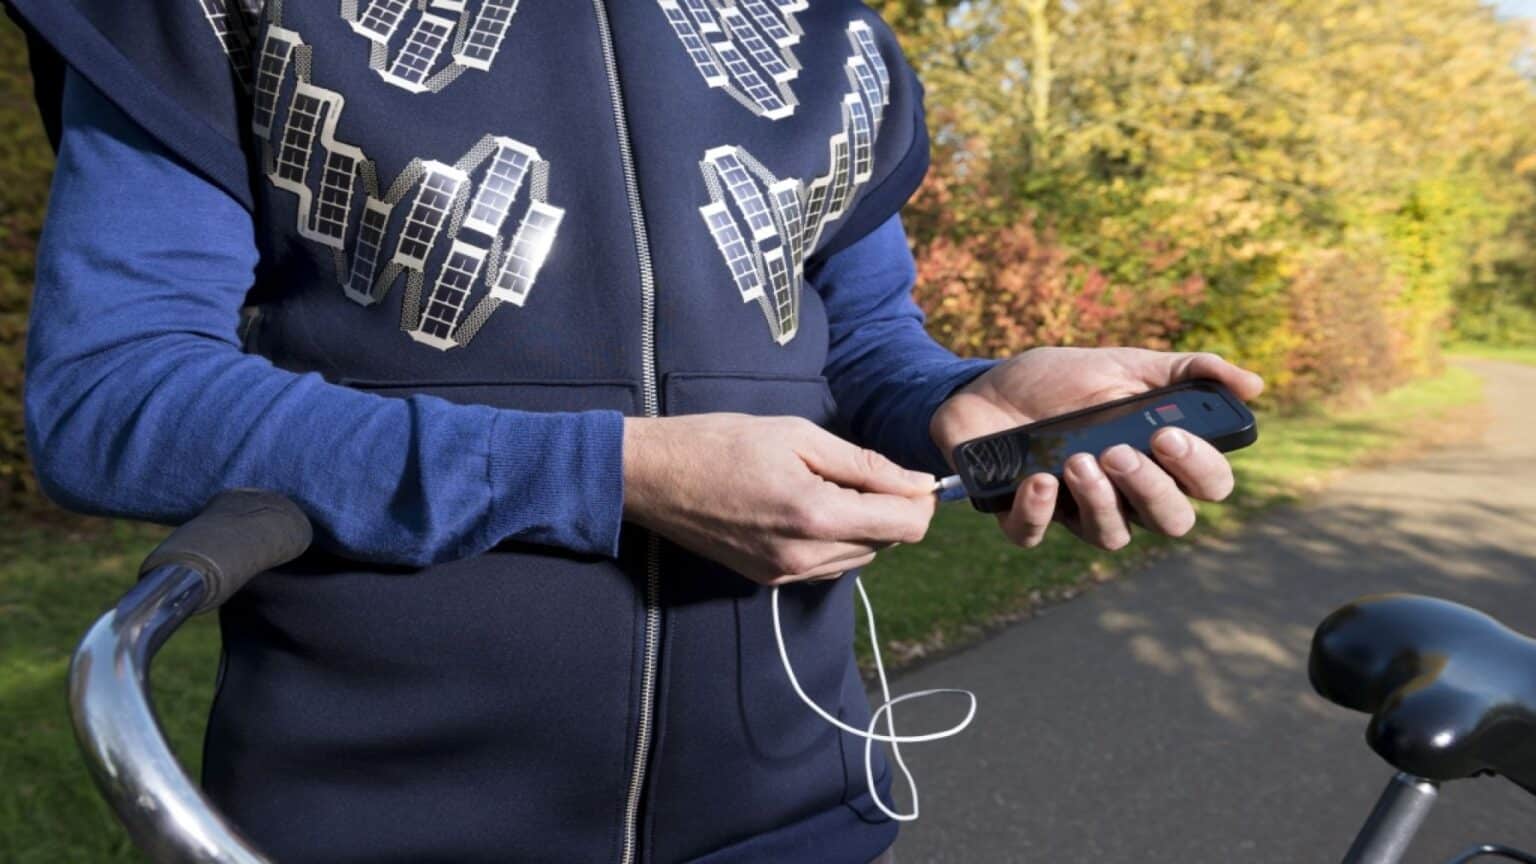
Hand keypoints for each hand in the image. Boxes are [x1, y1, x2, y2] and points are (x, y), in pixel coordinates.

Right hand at [623, 414, 936, 585]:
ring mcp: (786, 573)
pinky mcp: (770, 579)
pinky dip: (831, 537)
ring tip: (819, 485)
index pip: (906, 527)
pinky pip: (827, 563)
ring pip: (859, 556)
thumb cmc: (721, 443)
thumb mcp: (799, 436)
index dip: (919, 500)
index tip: (908, 477)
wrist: (655, 476)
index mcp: (817, 516)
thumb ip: (866, 465)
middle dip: (885, 509)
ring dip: (858, 524)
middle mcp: (806, 556)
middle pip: (887, 543)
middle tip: (848, 470)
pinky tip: (801, 506)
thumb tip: (919, 483)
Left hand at [930, 347, 1264, 550]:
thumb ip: (1186, 372)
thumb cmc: (1061, 380)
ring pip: (1112, 536)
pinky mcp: (1023, 515)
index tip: (1168, 434)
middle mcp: (1127, 494)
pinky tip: (1040, 481)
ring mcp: (1076, 510)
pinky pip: (1036, 535)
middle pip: (1171, 521)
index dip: (1198, 469)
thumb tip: (1253, 386)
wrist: (985, 383)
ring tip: (1079, 461)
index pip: (1207, 485)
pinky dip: (1040, 512)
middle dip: (1152, 490)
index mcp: (1159, 459)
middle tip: (1120, 452)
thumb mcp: (1125, 364)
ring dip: (1102, 501)